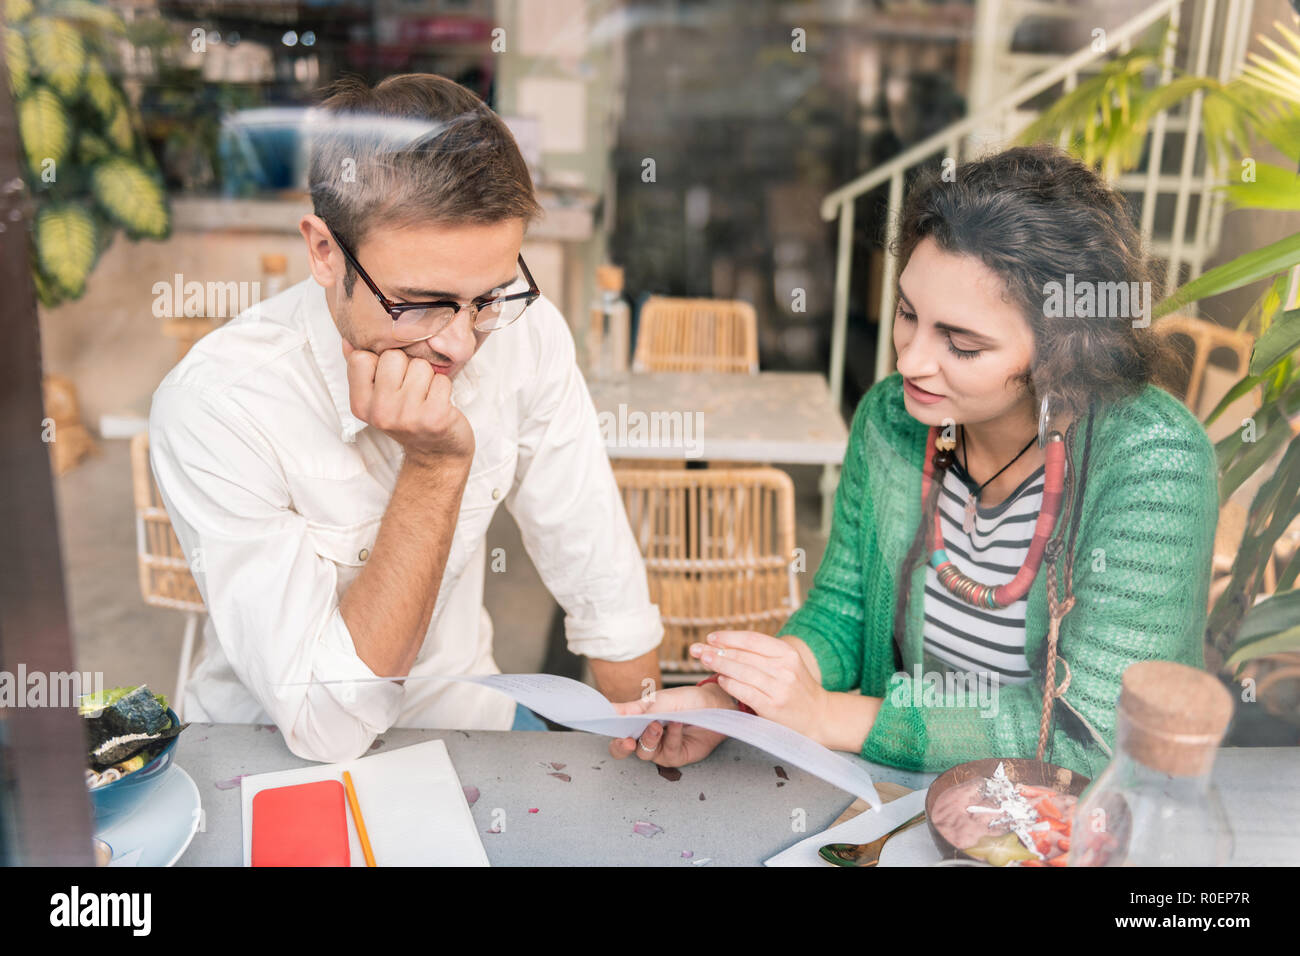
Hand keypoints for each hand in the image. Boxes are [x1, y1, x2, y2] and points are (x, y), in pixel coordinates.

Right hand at [342, 339, 474, 463]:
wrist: (434, 453)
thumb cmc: (406, 418)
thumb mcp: (377, 398)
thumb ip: (361, 369)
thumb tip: (348, 340)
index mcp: (360, 405)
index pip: (361, 357)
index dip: (379, 361)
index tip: (389, 380)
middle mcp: (380, 412)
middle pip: (393, 356)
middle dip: (407, 366)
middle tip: (411, 389)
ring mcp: (407, 416)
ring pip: (421, 365)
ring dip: (428, 377)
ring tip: (425, 396)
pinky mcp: (435, 418)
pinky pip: (442, 380)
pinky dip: (444, 388)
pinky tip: (439, 403)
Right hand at [607, 682, 734, 767]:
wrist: (716, 706)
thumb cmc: (688, 700)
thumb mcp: (660, 699)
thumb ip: (636, 708)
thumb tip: (611, 709)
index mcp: (637, 722)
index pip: (616, 730)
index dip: (608, 730)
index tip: (607, 724)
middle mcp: (645, 737)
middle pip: (622, 749)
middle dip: (621, 746)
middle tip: (626, 740)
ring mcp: (660, 749)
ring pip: (644, 752)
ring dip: (649, 739)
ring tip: (657, 725)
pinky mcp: (676, 756)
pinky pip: (668, 752)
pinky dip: (671, 737)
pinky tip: (676, 724)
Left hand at [691, 631, 831, 744]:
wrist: (818, 716)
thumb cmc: (796, 688)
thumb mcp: (787, 664)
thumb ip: (762, 655)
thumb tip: (726, 645)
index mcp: (787, 653)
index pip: (752, 639)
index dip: (729, 637)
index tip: (711, 637)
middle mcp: (784, 668)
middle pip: (743, 655)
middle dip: (716, 651)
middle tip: (696, 649)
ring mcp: (779, 688)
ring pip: (741, 671)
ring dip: (719, 665)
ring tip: (704, 660)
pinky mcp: (772, 707)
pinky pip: (745, 692)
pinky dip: (729, 684)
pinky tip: (720, 681)